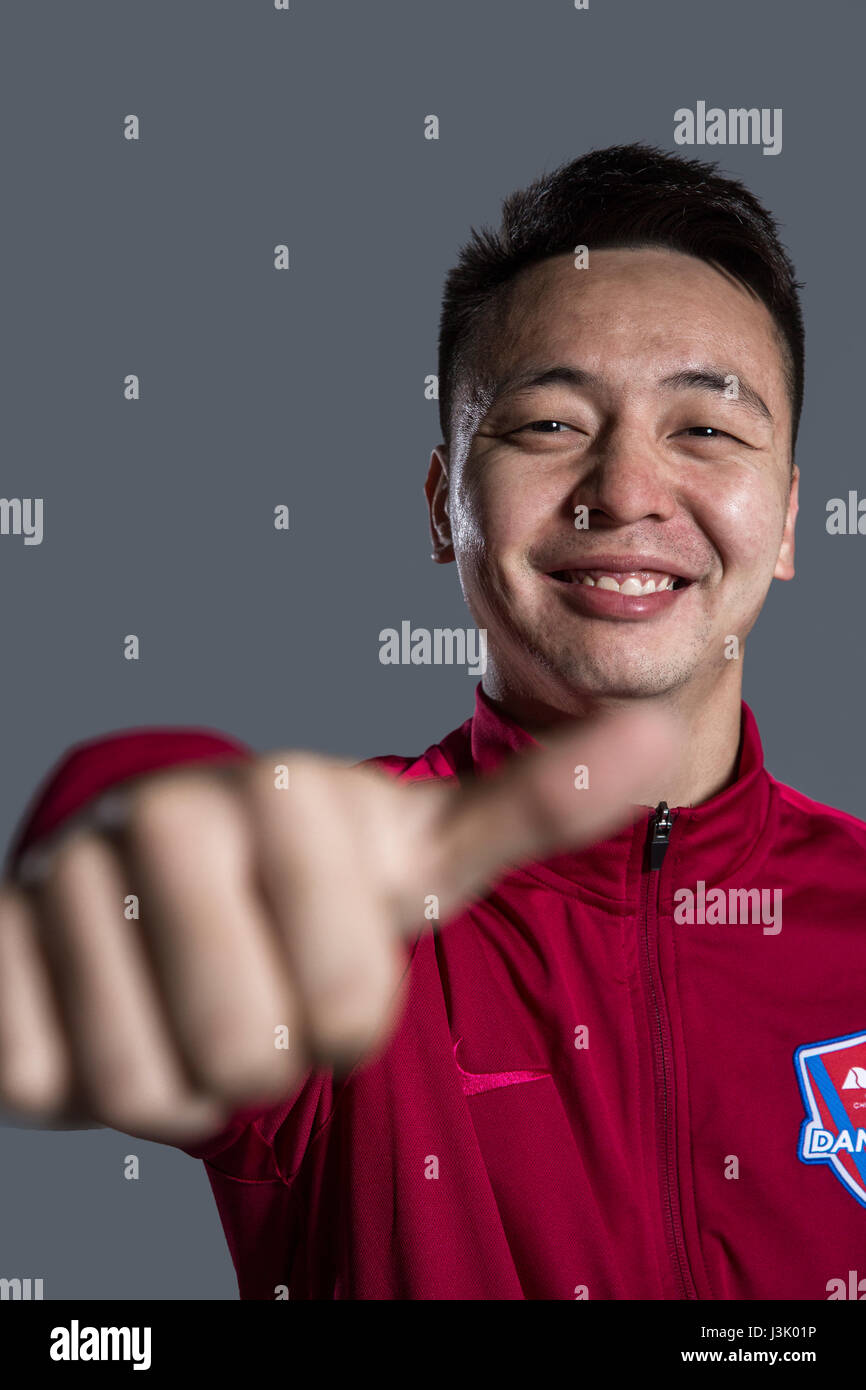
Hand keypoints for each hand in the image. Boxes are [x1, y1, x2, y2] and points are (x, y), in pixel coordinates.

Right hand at [0, 705, 676, 1142]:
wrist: (153, 876)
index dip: (349, 1020)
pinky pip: (39, 1081)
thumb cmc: (307, 878)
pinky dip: (83, 1082)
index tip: (330, 961)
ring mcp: (60, 876)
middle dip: (263, 1058)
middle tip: (254, 997)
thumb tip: (661, 738)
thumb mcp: (420, 847)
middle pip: (245, 1053)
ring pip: (141, 1086)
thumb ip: (536, 805)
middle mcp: (165, 816)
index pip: (350, 1007)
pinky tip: (104, 1011)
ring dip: (178, 1079)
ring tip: (183, 1003)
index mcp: (282, 794)